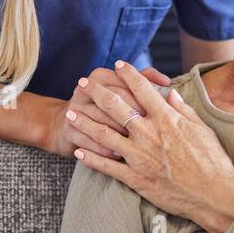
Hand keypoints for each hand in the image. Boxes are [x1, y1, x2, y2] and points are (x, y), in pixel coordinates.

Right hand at [45, 64, 172, 158]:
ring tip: (137, 145)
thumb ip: (144, 81)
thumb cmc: (105, 107)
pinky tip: (118, 156)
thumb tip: (167, 81)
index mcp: (100, 77)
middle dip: (133, 114)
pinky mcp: (68, 131)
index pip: (124, 81)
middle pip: (113, 100)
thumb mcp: (120, 88)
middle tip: (151, 126)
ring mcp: (74, 110)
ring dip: (118, 134)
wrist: (66, 123)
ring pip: (100, 121)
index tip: (162, 104)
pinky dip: (103, 150)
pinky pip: (87, 140)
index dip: (144, 94)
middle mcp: (84, 90)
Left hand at [66, 61, 233, 232]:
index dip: (128, 74)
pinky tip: (79, 151)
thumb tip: (169, 93)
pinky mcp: (136, 178)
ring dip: (85, 123)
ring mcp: (139, 156)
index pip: (141, 88)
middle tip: (82, 83)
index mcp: (166, 118)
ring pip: (104, 135)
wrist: (214, 193)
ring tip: (70, 114)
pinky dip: (91, 159)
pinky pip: (107, 167)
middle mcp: (148, 133)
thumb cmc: (212, 160)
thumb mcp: (201, 128)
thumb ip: (182, 109)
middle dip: (96, 92)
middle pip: (115, 106)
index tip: (118, 64)